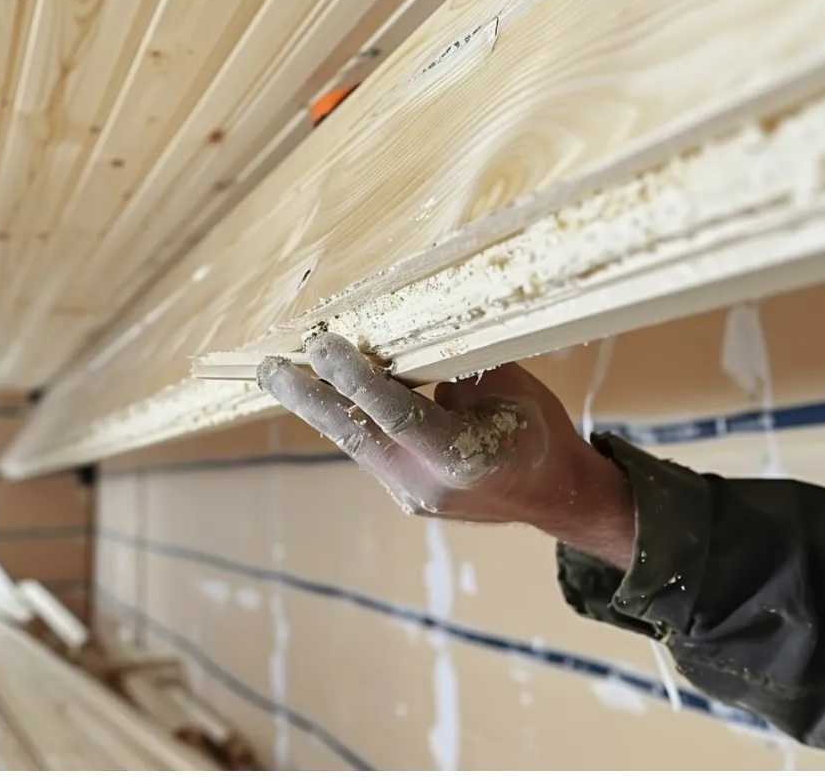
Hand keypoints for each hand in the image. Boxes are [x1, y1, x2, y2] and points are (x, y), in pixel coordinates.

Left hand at [256, 332, 635, 567]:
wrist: (553, 497)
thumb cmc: (538, 433)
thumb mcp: (513, 387)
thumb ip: (459, 364)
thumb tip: (409, 329)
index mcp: (462, 459)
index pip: (396, 414)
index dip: (355, 378)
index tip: (322, 344)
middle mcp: (426, 484)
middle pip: (354, 435)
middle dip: (307, 398)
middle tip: (270, 367)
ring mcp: (410, 495)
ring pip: (354, 442)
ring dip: (319, 405)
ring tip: (281, 373)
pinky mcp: (403, 494)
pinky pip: (368, 449)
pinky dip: (347, 418)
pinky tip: (321, 391)